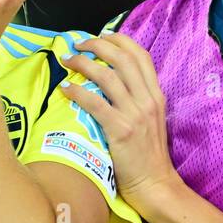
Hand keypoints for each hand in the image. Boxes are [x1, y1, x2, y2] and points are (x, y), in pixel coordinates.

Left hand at [61, 33, 180, 209]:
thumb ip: (136, 100)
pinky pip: (95, 103)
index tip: (100, 37)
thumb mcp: (150, 121)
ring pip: (107, 76)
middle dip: (97, 45)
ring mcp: (135, 115)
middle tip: (78, 44)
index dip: (119, 41)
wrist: (155, 185)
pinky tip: (65, 89)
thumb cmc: (148, 156)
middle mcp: (148, 100)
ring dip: (83, 63)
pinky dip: (77, 92)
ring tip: (67, 60)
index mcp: (156, 95)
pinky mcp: (121, 130)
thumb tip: (110, 82)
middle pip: (122, 58)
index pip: (140, 56)